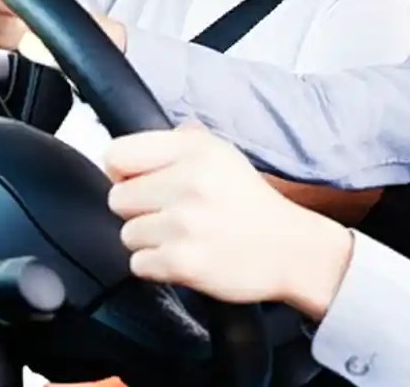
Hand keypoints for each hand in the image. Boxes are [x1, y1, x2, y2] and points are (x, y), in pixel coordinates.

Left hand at [105, 124, 353, 315]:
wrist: (292, 250)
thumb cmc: (251, 204)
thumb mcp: (221, 154)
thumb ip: (177, 143)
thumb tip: (125, 154)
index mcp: (193, 149)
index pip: (117, 154)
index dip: (123, 173)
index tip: (140, 184)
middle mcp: (187, 181)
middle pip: (117, 198)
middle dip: (138, 210)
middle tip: (171, 215)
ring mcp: (184, 223)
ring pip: (127, 234)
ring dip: (149, 241)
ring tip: (183, 237)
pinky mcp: (182, 262)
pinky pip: (138, 264)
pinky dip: (157, 267)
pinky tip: (185, 257)